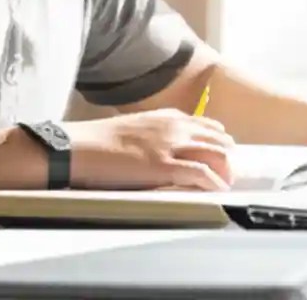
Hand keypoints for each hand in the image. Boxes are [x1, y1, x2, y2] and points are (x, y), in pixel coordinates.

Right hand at [66, 109, 235, 190]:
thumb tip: (164, 149)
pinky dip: (214, 182)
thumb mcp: (134, 128)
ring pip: (215, 153)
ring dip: (225, 170)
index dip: (217, 141)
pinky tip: (218, 190)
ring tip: (227, 183)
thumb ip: (154, 134)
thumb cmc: (99, 141)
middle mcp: (173, 126)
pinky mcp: (163, 166)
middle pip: (216, 138)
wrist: (78, 147)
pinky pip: (201, 173)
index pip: (205, 125)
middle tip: (228, 172)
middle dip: (226, 156)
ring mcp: (170, 145)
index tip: (221, 154)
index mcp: (166, 117)